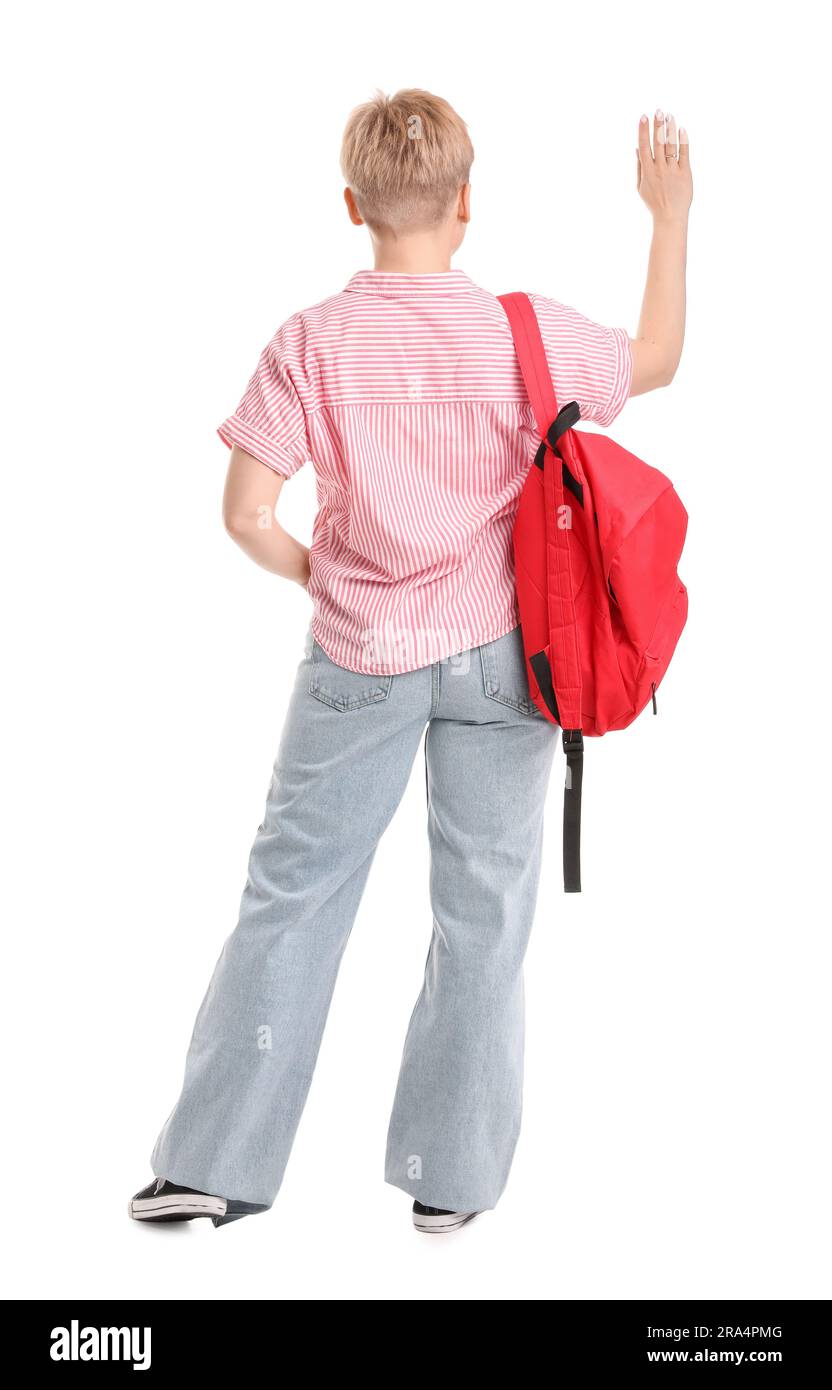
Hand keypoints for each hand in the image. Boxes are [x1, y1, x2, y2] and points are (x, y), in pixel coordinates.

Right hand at [636, 109, 691, 224]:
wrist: (670, 217)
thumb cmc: (654, 203)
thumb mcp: (641, 187)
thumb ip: (639, 167)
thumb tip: (637, 149)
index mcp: (647, 172)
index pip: (644, 147)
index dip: (643, 131)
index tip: (643, 117)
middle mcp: (659, 169)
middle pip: (658, 143)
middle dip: (657, 126)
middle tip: (658, 110)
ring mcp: (673, 171)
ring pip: (671, 146)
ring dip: (670, 129)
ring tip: (669, 115)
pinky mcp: (685, 173)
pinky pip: (684, 154)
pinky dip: (683, 141)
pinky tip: (681, 129)